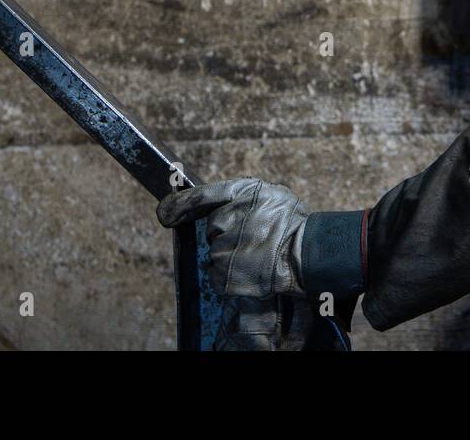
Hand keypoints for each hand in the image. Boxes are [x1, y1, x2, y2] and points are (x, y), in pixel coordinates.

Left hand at [156, 178, 306, 299]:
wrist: (305, 255)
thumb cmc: (291, 223)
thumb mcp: (269, 193)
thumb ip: (240, 194)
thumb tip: (212, 203)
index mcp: (241, 194)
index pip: (200, 196)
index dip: (178, 205)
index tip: (164, 214)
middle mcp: (227, 219)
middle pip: (213, 228)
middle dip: (227, 233)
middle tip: (255, 236)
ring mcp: (224, 249)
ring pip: (215, 253)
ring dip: (230, 255)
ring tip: (258, 254)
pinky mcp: (225, 275)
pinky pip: (217, 275)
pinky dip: (230, 275)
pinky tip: (251, 269)